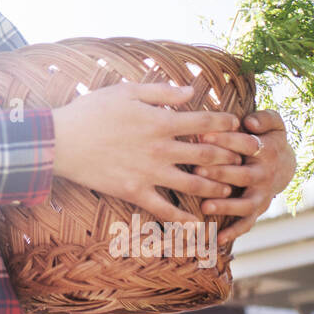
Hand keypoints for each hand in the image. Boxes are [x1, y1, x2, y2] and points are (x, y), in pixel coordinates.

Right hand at [50, 83, 245, 229]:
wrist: (61, 141)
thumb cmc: (91, 111)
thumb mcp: (126, 91)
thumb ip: (161, 92)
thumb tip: (191, 90)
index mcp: (161, 122)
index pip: (205, 121)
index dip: (227, 123)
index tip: (239, 125)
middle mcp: (162, 149)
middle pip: (208, 153)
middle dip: (234, 155)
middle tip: (251, 159)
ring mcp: (150, 174)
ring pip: (195, 183)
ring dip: (217, 186)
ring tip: (230, 189)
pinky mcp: (135, 192)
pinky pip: (165, 210)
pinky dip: (184, 219)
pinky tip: (198, 223)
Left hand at [191, 109, 296, 245]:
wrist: (284, 163)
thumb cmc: (266, 137)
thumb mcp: (273, 122)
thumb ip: (265, 117)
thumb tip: (250, 121)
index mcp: (266, 150)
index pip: (246, 144)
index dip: (226, 139)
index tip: (202, 134)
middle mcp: (264, 174)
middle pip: (242, 175)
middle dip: (220, 173)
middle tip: (197, 170)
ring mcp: (261, 194)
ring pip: (244, 203)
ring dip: (226, 206)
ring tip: (205, 206)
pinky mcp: (257, 210)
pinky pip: (247, 224)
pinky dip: (234, 232)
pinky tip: (217, 239)